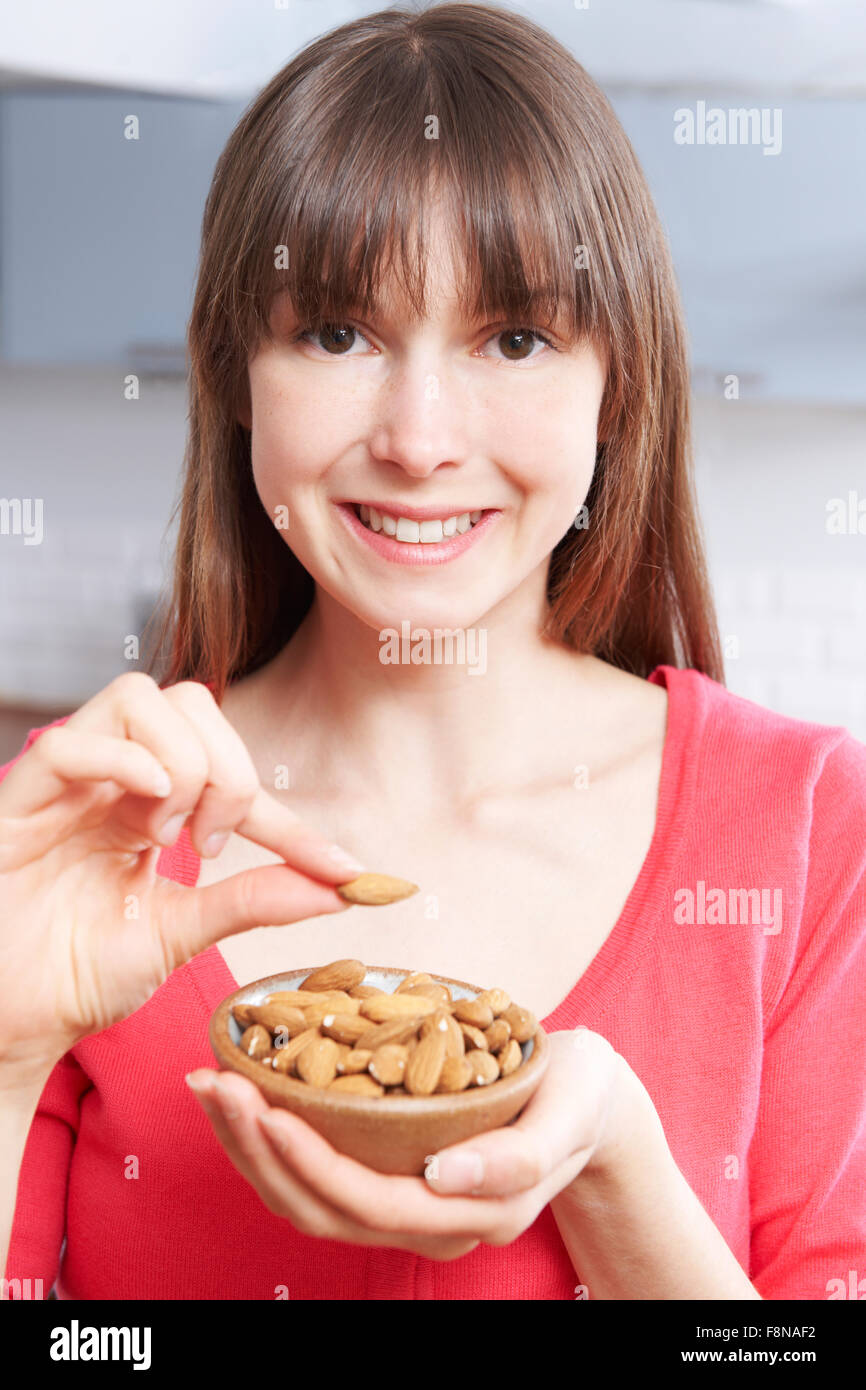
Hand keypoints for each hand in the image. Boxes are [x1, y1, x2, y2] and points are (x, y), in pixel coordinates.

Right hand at [0, 673, 362, 1069]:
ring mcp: (64, 784)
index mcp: (148, 802)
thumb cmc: (78, 976)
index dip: (289, 818)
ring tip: (169, 837)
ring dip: (180, 765)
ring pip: (136, 700)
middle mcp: (110, 779)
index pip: (230, 767)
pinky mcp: (16, 803)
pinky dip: (121, 763)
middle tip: (215, 846)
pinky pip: (66, 745)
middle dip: (229, 769)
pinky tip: (148, 814)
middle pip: (190, 701)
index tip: (343, 869)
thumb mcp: (182, 934)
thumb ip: (252, 900)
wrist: (10, 1024)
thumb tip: (339, 890)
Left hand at [186, 1027, 636, 1259]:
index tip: (265, 1105)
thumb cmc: (581, 1093)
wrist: (588, 1098)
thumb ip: (519, 1155)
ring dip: (250, 1147)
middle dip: (259, 1150)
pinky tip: (244, 1092)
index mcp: (472, 1211)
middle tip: (217, 1083)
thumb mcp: (571, 1110)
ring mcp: (408, 1208)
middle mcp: (432, 1224)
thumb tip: (444, 1177)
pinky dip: (271, 1139)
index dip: (310, 1161)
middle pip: (322, 1209)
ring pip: (308, 1200)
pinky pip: (316, 1177)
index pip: (369, 1202)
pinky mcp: (391, 1180)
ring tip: (211, 1085)